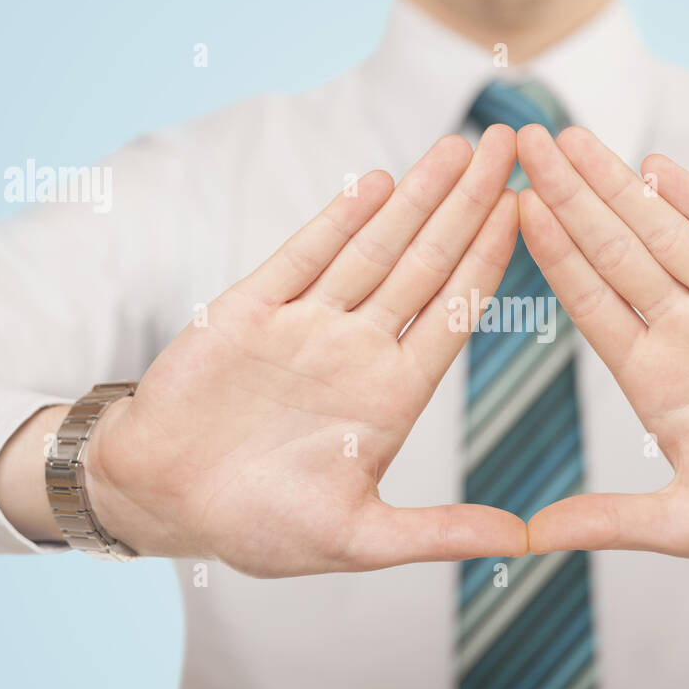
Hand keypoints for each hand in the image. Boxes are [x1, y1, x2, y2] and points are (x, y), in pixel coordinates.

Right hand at [85, 126, 528, 576]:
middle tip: (507, 146)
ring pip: (372, 248)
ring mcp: (306, 324)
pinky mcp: (250, 310)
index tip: (530, 210)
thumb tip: (523, 542)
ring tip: (458, 147)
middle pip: (426, 264)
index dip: (491, 260)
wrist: (159, 501)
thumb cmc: (255, 526)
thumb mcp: (357, 540)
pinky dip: (339, 218)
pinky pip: (303, 254)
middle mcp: (357, 350)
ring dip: (416, 197)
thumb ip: (438, 533)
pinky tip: (378, 182)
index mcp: (391, 398)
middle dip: (468, 205)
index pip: (454, 313)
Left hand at [516, 125, 688, 557]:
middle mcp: (686, 333)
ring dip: (617, 184)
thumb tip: (528, 539)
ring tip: (569, 140)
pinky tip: (654, 167)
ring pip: (663, 232)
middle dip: (567, 197)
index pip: (589, 303)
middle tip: (521, 142)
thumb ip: (614, 520)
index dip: (550, 254)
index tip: (508, 209)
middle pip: (613, 251)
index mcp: (655, 381)